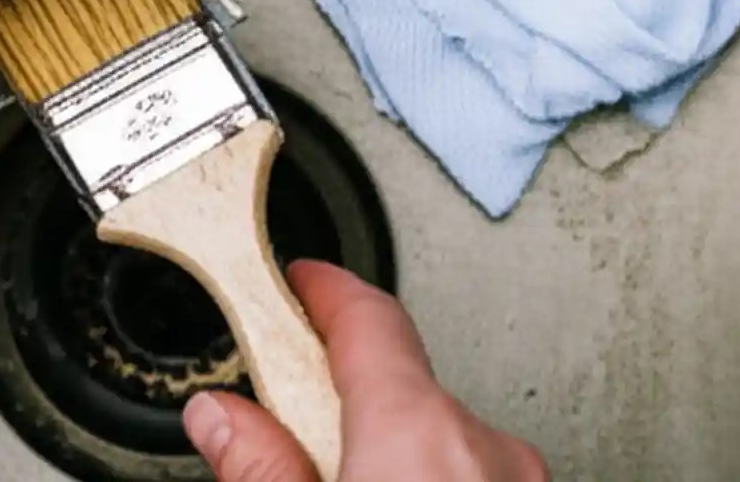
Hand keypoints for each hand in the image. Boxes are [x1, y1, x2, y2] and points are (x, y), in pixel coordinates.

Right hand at [183, 261, 547, 480]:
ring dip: (388, 443)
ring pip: (440, 432)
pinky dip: (432, 473)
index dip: (321, 289)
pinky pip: (474, 469)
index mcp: (417, 432)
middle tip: (288, 408)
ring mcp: (519, 479)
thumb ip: (260, 466)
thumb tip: (220, 416)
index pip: (365, 317)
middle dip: (339, 388)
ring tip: (338, 474)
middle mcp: (484, 447)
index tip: (294, 278)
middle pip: (399, 379)